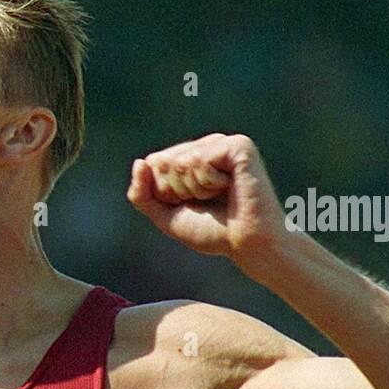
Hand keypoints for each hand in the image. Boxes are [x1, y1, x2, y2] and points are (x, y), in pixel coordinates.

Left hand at [127, 133, 298, 269]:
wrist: (248, 244)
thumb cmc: (212, 232)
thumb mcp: (165, 215)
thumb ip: (142, 194)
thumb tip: (139, 162)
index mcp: (191, 157)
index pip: (152, 164)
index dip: (163, 193)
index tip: (190, 205)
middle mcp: (207, 146)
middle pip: (162, 162)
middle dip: (177, 191)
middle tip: (206, 202)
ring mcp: (223, 143)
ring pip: (180, 162)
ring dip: (195, 190)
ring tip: (220, 195)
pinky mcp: (238, 146)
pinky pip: (199, 161)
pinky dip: (208, 183)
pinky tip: (230, 187)